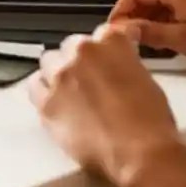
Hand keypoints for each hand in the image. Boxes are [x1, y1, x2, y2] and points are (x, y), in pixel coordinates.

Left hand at [29, 23, 185, 184]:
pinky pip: (35, 88)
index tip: (107, 54)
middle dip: (79, 59)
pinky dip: (44, 92)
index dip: (105, 47)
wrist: (139, 153)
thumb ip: (126, 65)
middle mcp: (82, 53)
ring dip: (59, 73)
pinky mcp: (47, 103)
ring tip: (70, 91)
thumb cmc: (150, 123)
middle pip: (71, 46)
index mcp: (111, 42)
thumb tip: (118, 69)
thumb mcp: (147, 81)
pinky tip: (56, 102)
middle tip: (90, 79)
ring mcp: (60, 77)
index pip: (102, 33)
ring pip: (49, 63)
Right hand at [110, 0, 185, 75]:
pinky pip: (170, 11)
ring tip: (141, 44)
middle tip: (124, 39)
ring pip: (157, 5)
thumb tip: (124, 30)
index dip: (120, 10)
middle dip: (132, 16)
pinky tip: (159, 43)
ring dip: (146, 22)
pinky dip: (160, 24)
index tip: (114, 29)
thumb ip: (149, 33)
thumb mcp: (181, 40)